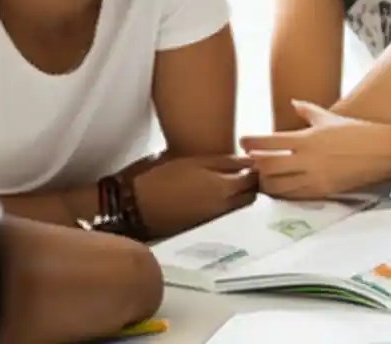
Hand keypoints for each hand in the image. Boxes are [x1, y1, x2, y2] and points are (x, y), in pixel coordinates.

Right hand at [129, 154, 256, 237]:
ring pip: (240, 208)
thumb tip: (250, 162)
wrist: (135, 205)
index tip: (251, 161)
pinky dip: (227, 206)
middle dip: (251, 185)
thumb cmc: (162, 176)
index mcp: (225, 188)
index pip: (255, 180)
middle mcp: (226, 208)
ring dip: (240, 196)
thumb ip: (226, 162)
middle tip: (242, 171)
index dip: (256, 169)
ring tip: (227, 183)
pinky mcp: (205, 228)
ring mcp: (216, 221)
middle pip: (251, 197)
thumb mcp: (195, 161)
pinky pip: (226, 216)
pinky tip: (214, 196)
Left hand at [241, 102, 390, 199]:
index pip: (269, 142)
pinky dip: (282, 192)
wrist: (382, 152)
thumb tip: (293, 102)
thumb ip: (308, 111)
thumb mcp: (331, 118)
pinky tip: (279, 188)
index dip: (251, 143)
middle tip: (249, 161)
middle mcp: (307, 159)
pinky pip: (293, 195)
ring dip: (265, 181)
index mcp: (307, 138)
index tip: (243, 142)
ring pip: (276, 185)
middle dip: (255, 164)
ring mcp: (313, 177)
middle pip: (267, 165)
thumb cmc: (358, 132)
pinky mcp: (322, 191)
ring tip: (262, 177)